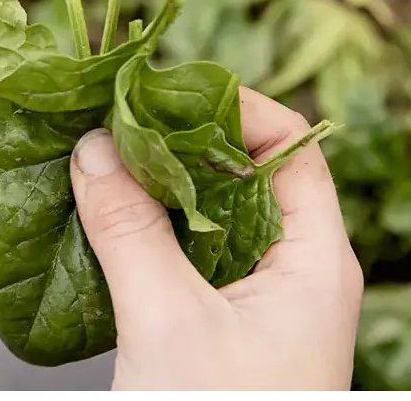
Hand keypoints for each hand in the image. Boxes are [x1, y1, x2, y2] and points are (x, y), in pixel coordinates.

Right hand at [69, 87, 362, 390]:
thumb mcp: (171, 322)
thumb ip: (130, 230)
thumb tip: (95, 148)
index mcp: (315, 260)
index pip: (290, 147)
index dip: (233, 106)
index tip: (162, 89)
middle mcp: (290, 270)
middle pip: (242, 172)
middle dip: (177, 138)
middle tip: (114, 115)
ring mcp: (249, 297)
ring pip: (204, 212)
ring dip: (151, 182)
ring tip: (97, 153)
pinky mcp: (210, 320)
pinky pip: (178, 250)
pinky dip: (139, 224)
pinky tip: (98, 211)